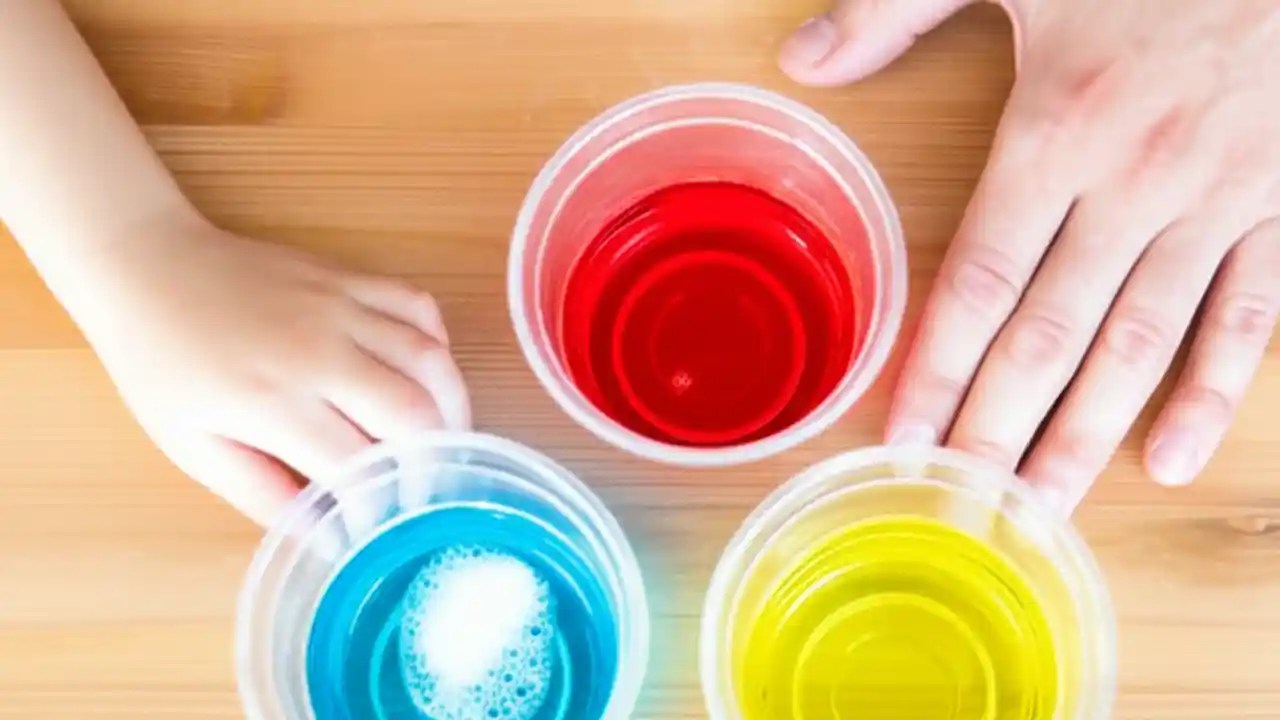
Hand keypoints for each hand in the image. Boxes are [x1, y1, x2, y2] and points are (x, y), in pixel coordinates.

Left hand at [70, 212, 469, 526]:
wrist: (146, 267)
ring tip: (447, 438)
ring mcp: (341, 307)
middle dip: (435, 458)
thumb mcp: (194, 448)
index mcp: (271, 401)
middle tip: (432, 486)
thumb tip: (326, 538)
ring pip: (430, 359)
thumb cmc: (163, 365)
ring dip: (451, 405)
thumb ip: (263, 495)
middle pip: (413, 412)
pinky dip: (437, 346)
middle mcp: (318, 351)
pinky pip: (420, 309)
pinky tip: (426, 376)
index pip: (358, 465)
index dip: (383, 504)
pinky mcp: (351, 279)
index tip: (389, 527)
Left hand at [781, 0, 1279, 511]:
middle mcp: (1132, 184)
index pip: (980, 282)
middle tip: (958, 502)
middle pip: (1048, 335)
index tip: (903, 435)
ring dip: (1085, 435)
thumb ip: (895, 10)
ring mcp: (1214, 204)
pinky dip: (1212, 393)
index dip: (937, 368)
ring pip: (1138, 346)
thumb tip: (799, 59)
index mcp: (1056, 128)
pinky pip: (1247, 318)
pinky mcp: (1279, 209)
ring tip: (1038, 509)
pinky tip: (1170, 459)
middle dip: (998, 427)